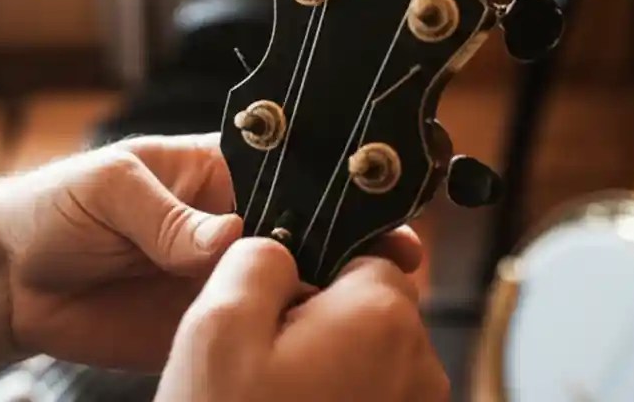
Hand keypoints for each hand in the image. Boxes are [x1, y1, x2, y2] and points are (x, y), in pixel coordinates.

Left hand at [0, 133, 424, 372]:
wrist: (11, 281)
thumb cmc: (57, 208)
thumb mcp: (110, 189)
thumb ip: (167, 214)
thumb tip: (226, 237)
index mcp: (216, 173)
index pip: (289, 175)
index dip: (332, 191)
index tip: (373, 210)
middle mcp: (231, 224)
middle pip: (304, 232)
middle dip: (346, 245)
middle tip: (388, 263)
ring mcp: (222, 278)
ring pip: (290, 285)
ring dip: (322, 294)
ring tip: (356, 303)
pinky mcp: (207, 326)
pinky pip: (253, 331)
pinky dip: (282, 339)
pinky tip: (308, 341)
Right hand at [156, 238, 447, 401]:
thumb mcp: (216, 326)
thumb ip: (257, 259)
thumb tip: (281, 248)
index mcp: (380, 318)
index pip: (367, 253)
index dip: (316, 270)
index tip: (280, 300)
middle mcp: (417, 366)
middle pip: (373, 309)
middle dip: (323, 323)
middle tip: (265, 363)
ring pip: (373, 360)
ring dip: (330, 370)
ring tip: (274, 401)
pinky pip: (373, 401)